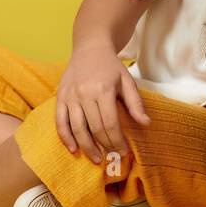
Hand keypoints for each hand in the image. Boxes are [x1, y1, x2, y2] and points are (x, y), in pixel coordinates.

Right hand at [55, 43, 151, 165]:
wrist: (89, 47)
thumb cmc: (111, 66)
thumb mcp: (127, 81)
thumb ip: (135, 103)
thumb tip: (145, 123)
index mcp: (103, 89)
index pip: (110, 123)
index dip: (117, 141)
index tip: (124, 152)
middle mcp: (84, 93)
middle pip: (94, 128)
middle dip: (105, 146)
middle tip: (112, 157)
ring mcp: (70, 96)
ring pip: (76, 128)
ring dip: (86, 147)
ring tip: (96, 158)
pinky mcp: (60, 97)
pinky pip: (60, 121)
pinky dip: (66, 137)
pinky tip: (74, 149)